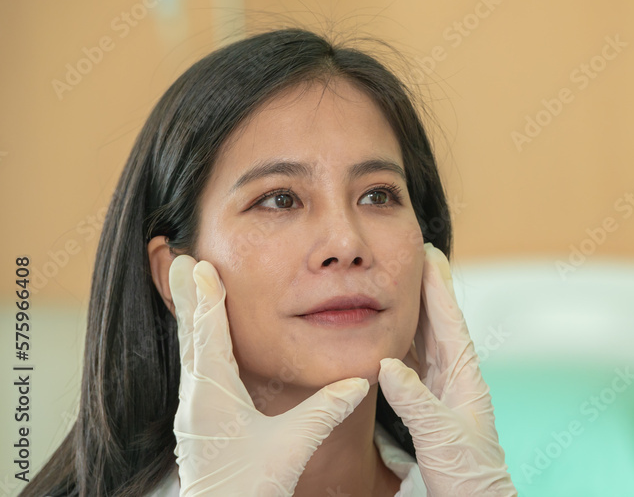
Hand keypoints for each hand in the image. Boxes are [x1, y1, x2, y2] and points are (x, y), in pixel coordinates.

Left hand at [169, 255, 369, 496]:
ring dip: (190, 318)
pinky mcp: (197, 426)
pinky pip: (194, 371)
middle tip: (176, 259)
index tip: (198, 264)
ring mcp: (192, 413)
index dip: (206, 296)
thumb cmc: (248, 488)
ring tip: (189, 291)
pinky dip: (196, 344)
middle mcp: (196, 398)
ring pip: (190, 353)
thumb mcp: (292, 446)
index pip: (210, 332)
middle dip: (188, 297)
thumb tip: (359, 380)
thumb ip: (325, 410)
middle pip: (190, 335)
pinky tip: (202, 346)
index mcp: (213, 394)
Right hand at [378, 244, 516, 495]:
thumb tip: (388, 364)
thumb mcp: (440, 436)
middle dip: (424, 290)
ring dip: (412, 314)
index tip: (429, 253)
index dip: (438, 287)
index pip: (450, 322)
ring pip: (426, 343)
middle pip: (438, 324)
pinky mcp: (432, 409)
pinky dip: (402, 347)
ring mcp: (444, 392)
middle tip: (412, 256)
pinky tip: (390, 339)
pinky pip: (415, 367)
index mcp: (465, 378)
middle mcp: (456, 379)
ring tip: (397, 286)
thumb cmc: (470, 477)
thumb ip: (415, 401)